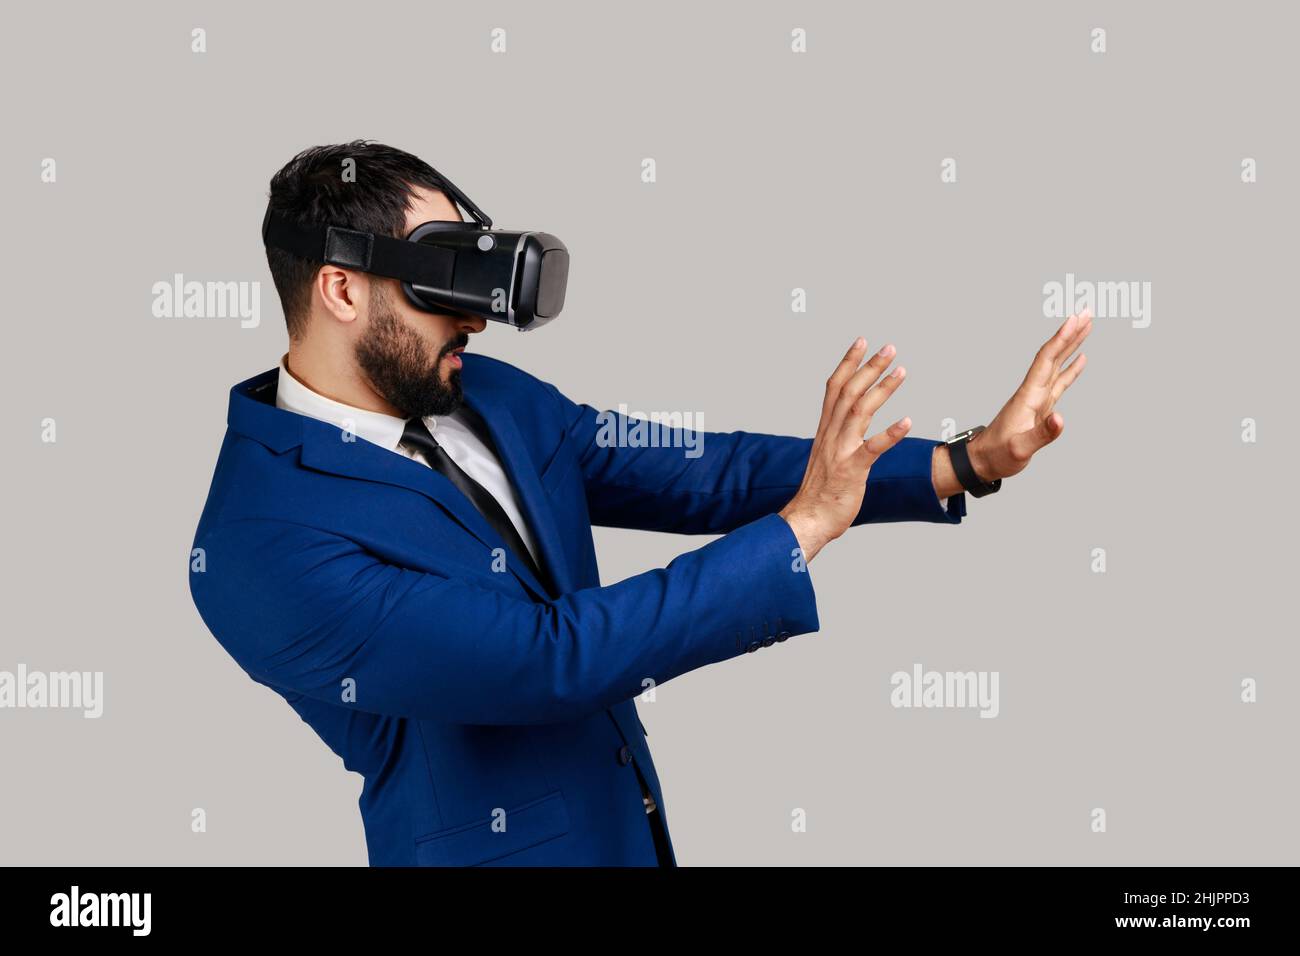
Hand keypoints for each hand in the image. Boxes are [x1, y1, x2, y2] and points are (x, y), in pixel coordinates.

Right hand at [780, 338, 911, 561]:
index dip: (848, 362)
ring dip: (882, 389)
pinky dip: (890, 433)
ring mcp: (841, 451)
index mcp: (825, 429)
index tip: (862, 341)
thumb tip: (846, 421)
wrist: (808, 518)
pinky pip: (873, 448)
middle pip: (849, 392)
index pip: (834, 387)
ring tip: (902, 371)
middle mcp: (831, 435)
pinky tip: (908, 421)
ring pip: (860, 412)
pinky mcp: (852, 470)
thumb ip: (836, 435)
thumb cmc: (820, 490)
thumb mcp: (826, 455)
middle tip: (890, 348)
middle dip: (869, 367)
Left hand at [967, 309, 1091, 481]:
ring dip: (1072, 345)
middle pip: (1053, 355)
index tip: (1075, 319)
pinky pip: (1059, 381)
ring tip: (1087, 325)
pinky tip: (1081, 359)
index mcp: (1028, 396)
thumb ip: (1041, 434)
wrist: (982, 460)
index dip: (1061, 339)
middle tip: (1087, 311)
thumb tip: (1061, 418)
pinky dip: (1071, 369)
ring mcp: (1037, 398)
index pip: (1046, 360)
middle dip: (1070, 333)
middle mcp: (1032, 392)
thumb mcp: (1019, 449)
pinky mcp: (1040, 406)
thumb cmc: (998, 455)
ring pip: (1057, 364)